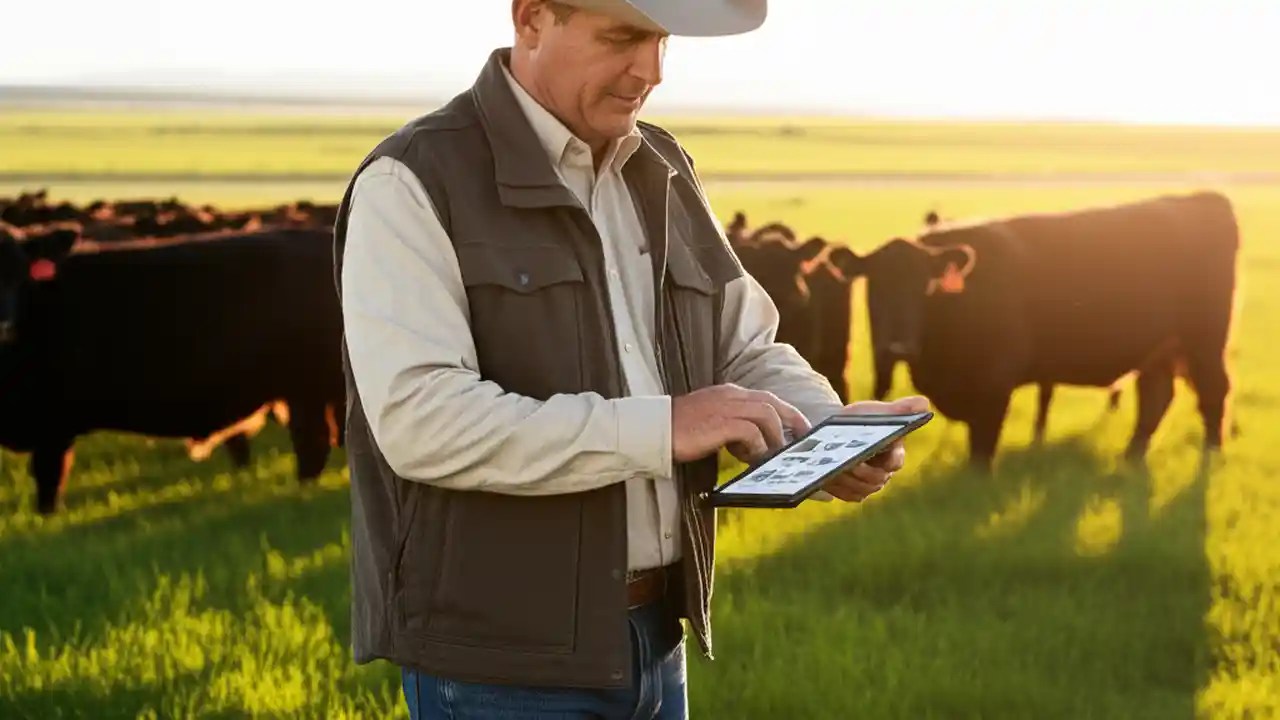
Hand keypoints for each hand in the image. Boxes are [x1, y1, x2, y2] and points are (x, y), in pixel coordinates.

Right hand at [672, 384, 810, 463]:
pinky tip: (750, 458)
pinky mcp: (721, 423)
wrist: (654, 429)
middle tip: (803, 439)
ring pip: (766, 415)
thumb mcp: (710, 423)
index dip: (786, 412)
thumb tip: (754, 444)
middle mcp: (731, 395)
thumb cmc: (678, 430)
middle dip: (792, 420)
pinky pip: (751, 432)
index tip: (798, 428)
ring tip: (771, 455)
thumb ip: (732, 427)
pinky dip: (757, 446)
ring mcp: (726, 407)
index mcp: (729, 393)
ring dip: (773, 437)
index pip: (766, 397)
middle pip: (772, 402)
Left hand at [820, 395, 929, 502]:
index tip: (874, 451)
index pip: (895, 462)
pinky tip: (827, 478)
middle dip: (863, 472)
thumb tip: (924, 402)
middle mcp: (883, 474)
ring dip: (849, 481)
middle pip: (877, 480)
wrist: (840, 432)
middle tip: (849, 464)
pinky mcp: (851, 492)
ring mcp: (868, 485)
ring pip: (862, 489)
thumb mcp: (879, 412)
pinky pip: (847, 495)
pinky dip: (838, 488)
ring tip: (835, 470)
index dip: (887, 460)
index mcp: (894, 454)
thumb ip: (901, 409)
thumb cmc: (864, 421)